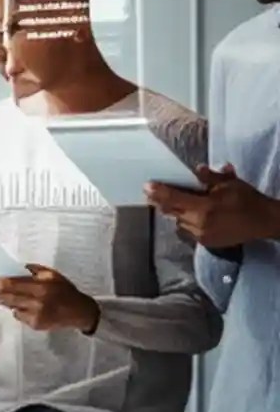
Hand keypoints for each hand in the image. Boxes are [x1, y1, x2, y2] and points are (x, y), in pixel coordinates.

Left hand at [0, 264, 98, 332]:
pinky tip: (19, 308)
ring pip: (13, 308)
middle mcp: (37, 301)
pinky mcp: (36, 325)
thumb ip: (36, 269)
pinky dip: (17, 312)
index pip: (14, 284)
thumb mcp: (53, 275)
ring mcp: (36, 314)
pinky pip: (20, 317)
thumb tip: (21, 267)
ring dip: (5, 303)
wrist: (79, 311)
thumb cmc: (65, 291)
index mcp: (41, 286)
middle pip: (10, 297)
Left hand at [146, 164, 279, 248]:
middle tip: (150, 193)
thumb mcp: (230, 184)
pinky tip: (185, 214)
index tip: (146, 186)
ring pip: (179, 222)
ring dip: (174, 212)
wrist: (264, 222)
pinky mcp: (206, 243)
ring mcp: (202, 236)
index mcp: (204, 208)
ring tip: (167, 203)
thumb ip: (210, 178)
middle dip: (161, 202)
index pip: (174, 199)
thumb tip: (196, 169)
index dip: (159, 192)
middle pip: (172, 212)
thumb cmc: (247, 199)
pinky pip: (188, 230)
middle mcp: (199, 224)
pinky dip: (184, 221)